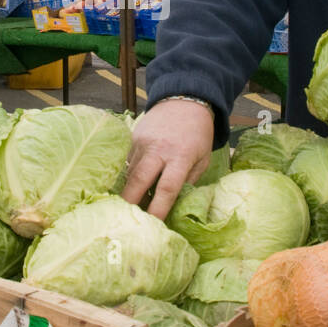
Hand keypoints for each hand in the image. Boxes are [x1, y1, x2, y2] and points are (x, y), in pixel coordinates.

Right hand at [121, 99, 214, 219]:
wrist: (184, 100)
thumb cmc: (198, 134)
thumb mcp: (203, 158)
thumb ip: (189, 180)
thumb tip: (175, 205)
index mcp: (180, 156)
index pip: (167, 188)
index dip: (159, 209)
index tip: (154, 226)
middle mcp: (158, 150)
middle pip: (138, 180)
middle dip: (130, 202)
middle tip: (124, 221)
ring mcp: (142, 143)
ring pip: (130, 173)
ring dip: (129, 191)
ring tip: (129, 208)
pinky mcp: (132, 138)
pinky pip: (127, 162)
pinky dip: (129, 176)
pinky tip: (130, 187)